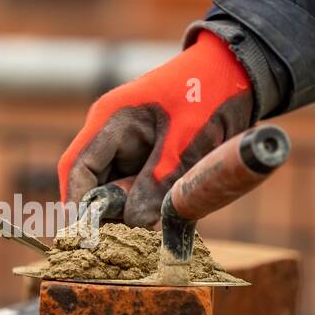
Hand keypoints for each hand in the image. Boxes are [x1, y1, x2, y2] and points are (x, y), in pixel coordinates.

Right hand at [57, 31, 256, 226]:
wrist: (238, 70)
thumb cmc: (209, 96)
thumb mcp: (186, 144)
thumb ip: (157, 185)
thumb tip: (135, 228)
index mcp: (110, 121)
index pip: (76, 170)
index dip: (77, 208)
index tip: (88, 241)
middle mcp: (111, 133)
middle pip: (92, 184)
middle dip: (107, 215)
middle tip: (130, 244)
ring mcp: (128, 145)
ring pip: (115, 190)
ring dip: (130, 213)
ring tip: (153, 233)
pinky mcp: (147, 156)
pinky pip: (137, 188)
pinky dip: (146, 206)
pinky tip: (164, 219)